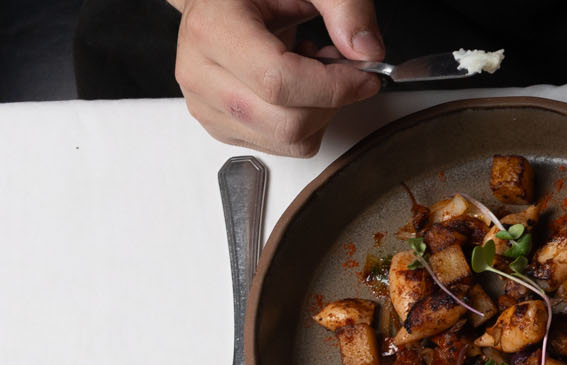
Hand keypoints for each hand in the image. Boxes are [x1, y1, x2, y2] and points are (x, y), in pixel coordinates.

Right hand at [172, 0, 382, 155]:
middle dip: (331, 102)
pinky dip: (305, 124)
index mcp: (212, 31)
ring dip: (320, 114)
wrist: (214, 1)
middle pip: (288, 123)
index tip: (365, 76)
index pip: (279, 82)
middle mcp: (198, 74)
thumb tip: (367, 50)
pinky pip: (282, 146)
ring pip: (290, 141)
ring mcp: (205, 105)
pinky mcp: (219, 127)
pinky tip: (296, 89)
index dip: (334, 87)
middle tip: (338, 68)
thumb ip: (343, 6)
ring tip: (312, 73)